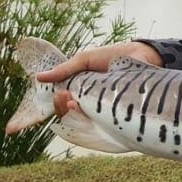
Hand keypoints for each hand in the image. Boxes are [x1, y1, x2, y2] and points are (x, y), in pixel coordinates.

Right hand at [37, 41, 162, 116]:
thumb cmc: (114, 56)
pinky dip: (86, 119)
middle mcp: (88, 102)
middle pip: (66, 115)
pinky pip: (97, 126)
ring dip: (71, 114)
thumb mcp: (86, 59)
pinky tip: (85, 108)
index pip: (60, 104)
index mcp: (79, 89)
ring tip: (74, 103)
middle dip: (61, 108)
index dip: (50, 108)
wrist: (142, 55)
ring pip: (79, 121)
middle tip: (66, 98)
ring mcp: (101, 109)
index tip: (46, 105)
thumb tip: (38, 77)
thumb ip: (65, 69)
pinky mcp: (115, 114)